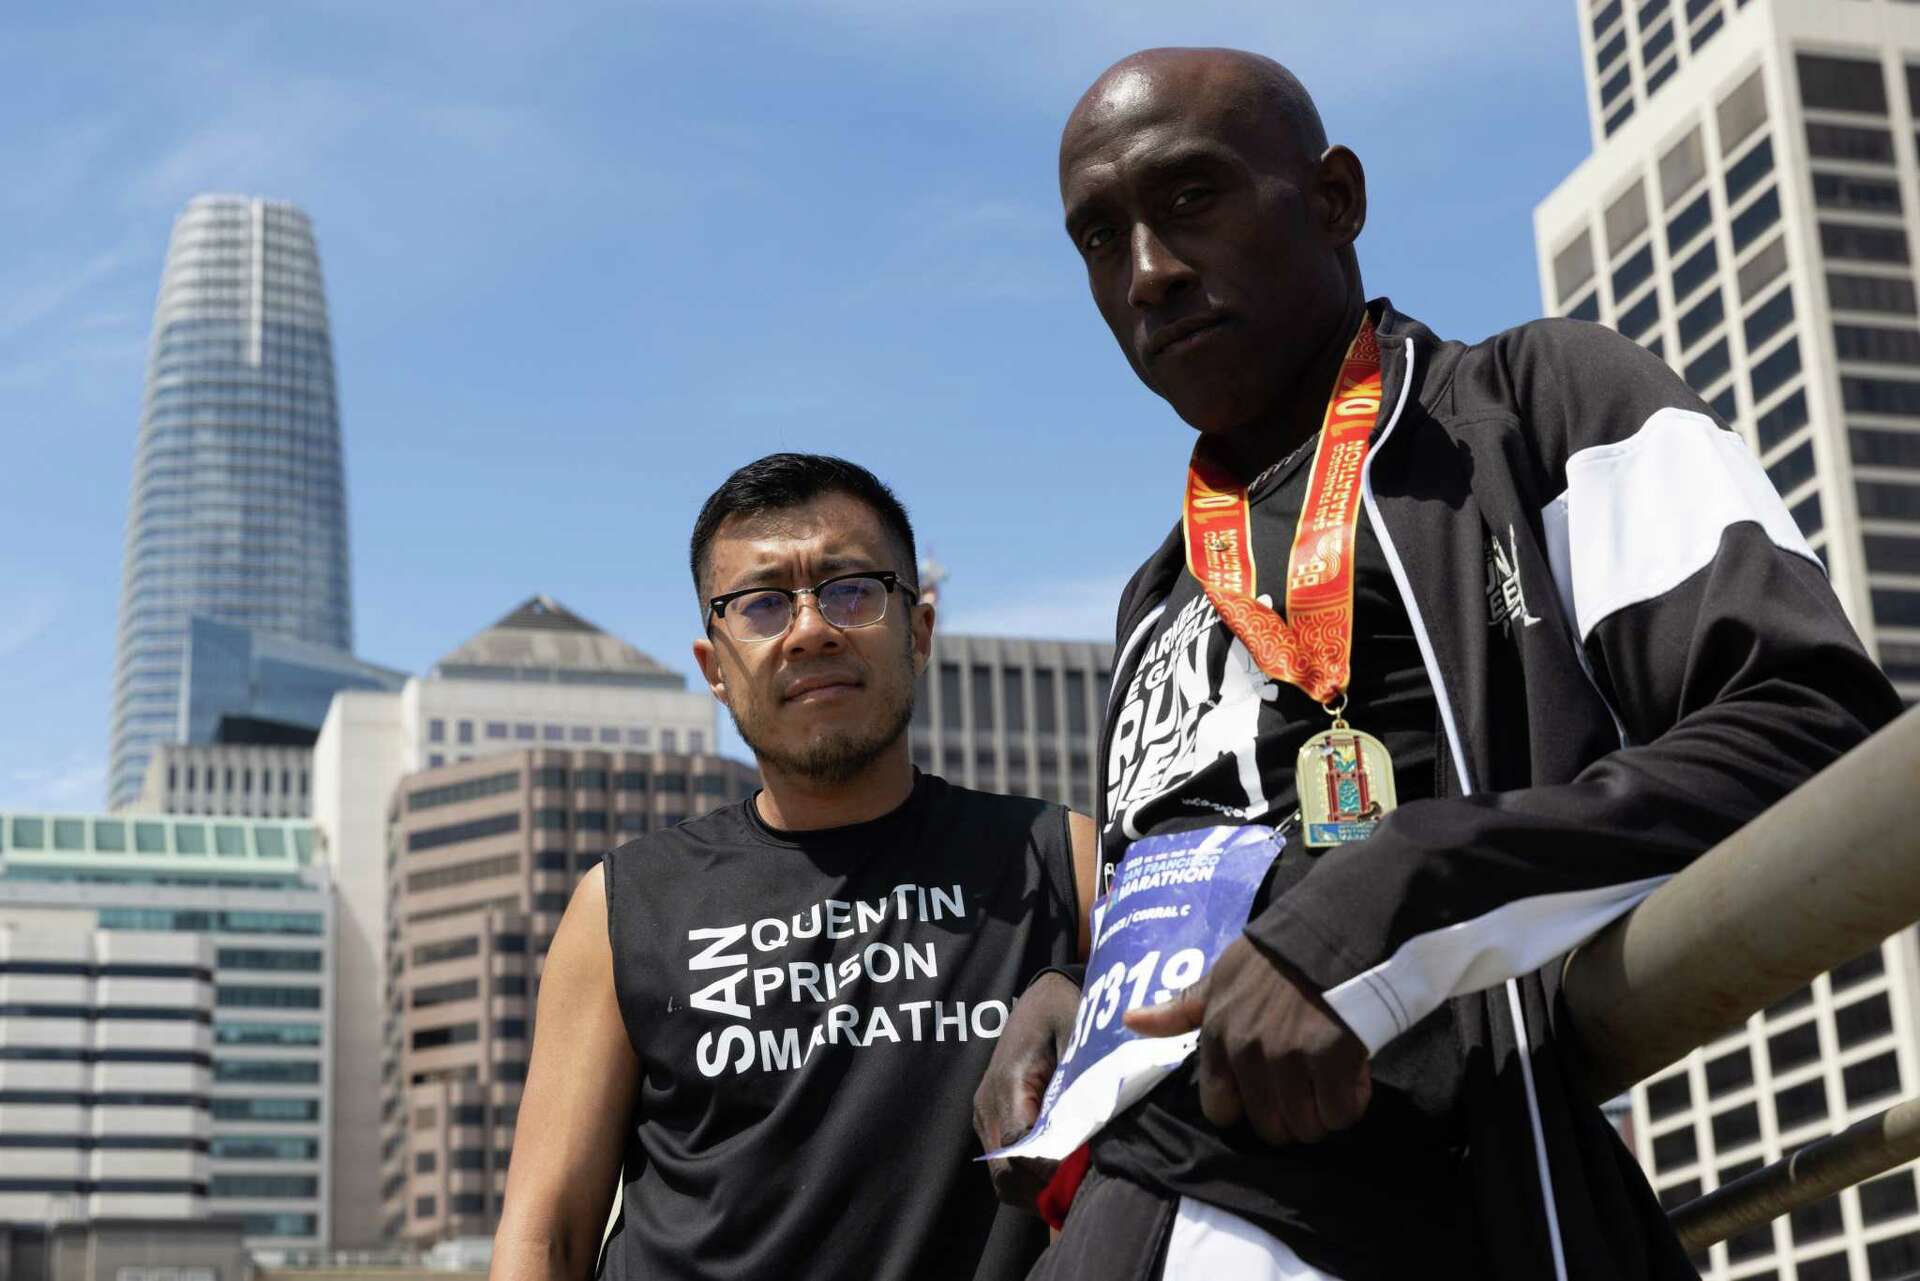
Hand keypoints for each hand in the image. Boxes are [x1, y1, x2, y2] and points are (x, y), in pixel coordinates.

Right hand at [973, 971, 1080, 1209]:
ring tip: (1075, 1185)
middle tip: (1084, 1191)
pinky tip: (1063, 1172)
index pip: (1020, 1148)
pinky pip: (1006, 1163)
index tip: (1084, 1177)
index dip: (1051, 1172)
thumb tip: (1093, 1131)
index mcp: (1009, 1083)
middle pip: (1006, 1173)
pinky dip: (1031, 1178)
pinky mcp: (992, 1119)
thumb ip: (1082, 1082)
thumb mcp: (1078, 1037)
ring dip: (1037, 1189)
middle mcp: (988, 1105)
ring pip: (1003, 1177)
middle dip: (1043, 1190)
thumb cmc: (1064, 1010)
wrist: (1041, 995)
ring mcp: (986, 1115)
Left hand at [1124, 936, 1371, 1145]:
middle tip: (1308, 1084)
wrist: (1330, 931)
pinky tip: (1351, 1071)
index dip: (1247, 1107)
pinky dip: (1350, 1101)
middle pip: (1270, 1127)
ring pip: (1306, 1127)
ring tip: (1330, 1077)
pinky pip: (1340, 1113)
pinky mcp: (1331, 1057)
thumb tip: (1130, 1021)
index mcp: (1217, 1036)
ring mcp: (1289, 1056)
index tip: (1266, 1088)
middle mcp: (1247, 1051)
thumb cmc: (1274, 958)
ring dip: (1323, 1113)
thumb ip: (1181, 1010)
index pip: (1220, 1109)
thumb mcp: (1219, 978)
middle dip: (1292, 1117)